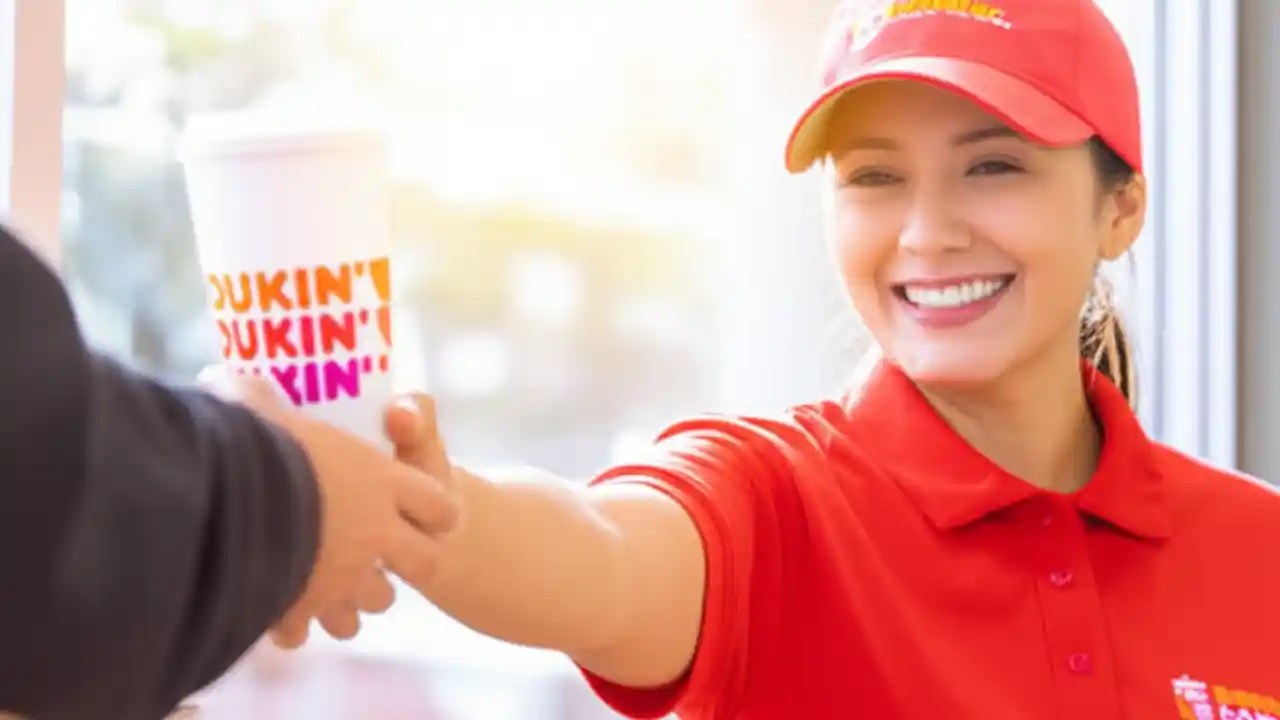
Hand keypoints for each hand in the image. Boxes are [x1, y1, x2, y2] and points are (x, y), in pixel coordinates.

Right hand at [198, 367, 458, 647]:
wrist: (236, 505)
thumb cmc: (262, 444)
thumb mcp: (268, 407)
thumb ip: (261, 397)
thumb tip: (225, 377)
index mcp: (383, 480)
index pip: (438, 503)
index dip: (434, 507)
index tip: (425, 506)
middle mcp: (378, 532)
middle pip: (424, 560)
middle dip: (408, 560)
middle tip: (380, 552)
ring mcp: (348, 576)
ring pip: (378, 599)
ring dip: (357, 595)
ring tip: (330, 582)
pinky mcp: (308, 607)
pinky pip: (318, 626)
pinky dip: (302, 623)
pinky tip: (282, 610)